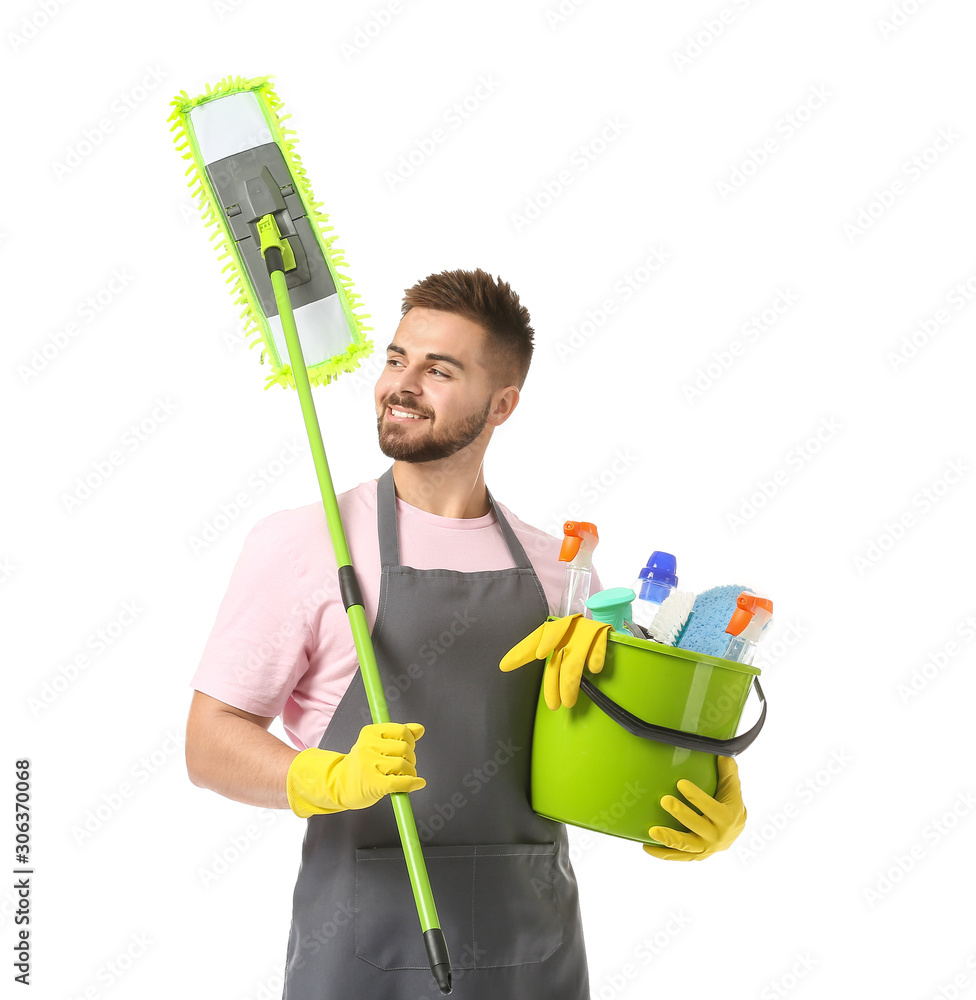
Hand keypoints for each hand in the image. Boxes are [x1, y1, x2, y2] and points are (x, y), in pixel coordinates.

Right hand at [286, 722, 425, 817]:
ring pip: (403, 765)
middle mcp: (368, 746)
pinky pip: (400, 782)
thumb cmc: (363, 764)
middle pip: (405, 748)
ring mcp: (369, 764)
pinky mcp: (373, 783)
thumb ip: (399, 735)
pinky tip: (417, 783)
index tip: (407, 748)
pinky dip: (412, 783)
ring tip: (403, 776)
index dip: (410, 740)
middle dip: (410, 758)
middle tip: (403, 765)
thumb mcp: (377, 743)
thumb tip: (420, 728)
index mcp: (370, 732)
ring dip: (410, 773)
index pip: (402, 730)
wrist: (339, 785)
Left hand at [500, 614, 611, 709]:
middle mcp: (565, 631)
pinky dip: (595, 659)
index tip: (505, 666)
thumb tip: (518, 674)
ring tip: (568, 702)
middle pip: (555, 661)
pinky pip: (596, 648)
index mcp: (553, 632)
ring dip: (569, 683)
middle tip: (552, 705)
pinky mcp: (599, 631)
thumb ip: (546, 660)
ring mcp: (582, 632)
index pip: (533, 640)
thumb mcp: (559, 645)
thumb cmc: (576, 638)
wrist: (599, 624)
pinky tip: (594, 670)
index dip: (520, 652)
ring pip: (573, 661)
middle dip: (552, 684)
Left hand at [644, 756, 745, 860]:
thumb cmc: (730, 804)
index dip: (697, 796)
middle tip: (664, 800)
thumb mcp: (732, 789)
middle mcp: (717, 836)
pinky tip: (646, 846)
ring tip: (652, 831)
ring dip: (669, 838)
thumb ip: (728, 772)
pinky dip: (663, 853)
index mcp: (727, 818)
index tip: (681, 783)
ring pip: (686, 846)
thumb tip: (722, 752)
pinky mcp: (696, 855)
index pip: (710, 807)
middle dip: (681, 814)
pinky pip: (679, 856)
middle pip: (697, 826)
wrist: (736, 833)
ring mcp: (706, 848)